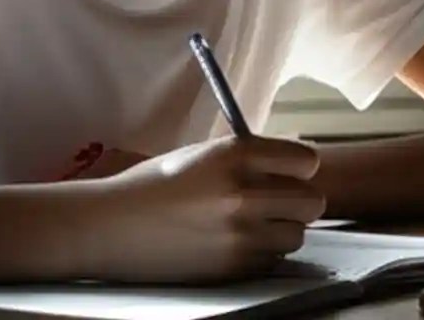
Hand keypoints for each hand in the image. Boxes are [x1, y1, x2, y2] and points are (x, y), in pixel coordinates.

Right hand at [74, 135, 325, 282]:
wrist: (110, 226)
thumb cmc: (152, 186)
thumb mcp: (202, 155)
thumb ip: (247, 159)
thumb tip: (291, 167)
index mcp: (235, 155)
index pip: (305, 160)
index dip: (300, 167)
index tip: (291, 171)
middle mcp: (243, 194)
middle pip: (313, 201)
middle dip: (298, 201)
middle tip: (278, 201)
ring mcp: (240, 235)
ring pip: (296, 234)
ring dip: (281, 230)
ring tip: (251, 224)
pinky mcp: (232, 268)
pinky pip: (272, 260)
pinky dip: (261, 254)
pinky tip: (232, 243)